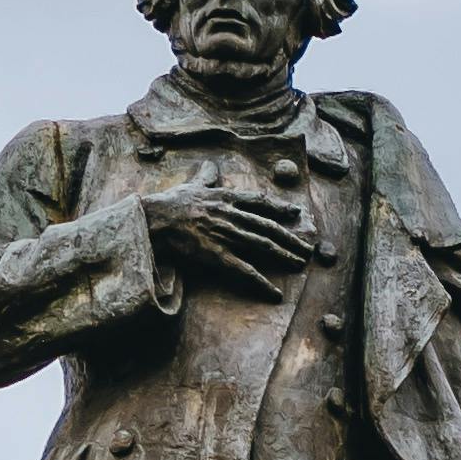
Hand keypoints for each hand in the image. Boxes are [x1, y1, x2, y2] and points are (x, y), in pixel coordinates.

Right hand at [146, 163, 307, 298]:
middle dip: (290, 238)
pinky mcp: (217, 256)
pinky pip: (244, 271)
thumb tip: (210, 166)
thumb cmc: (169, 204)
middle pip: (268, 227)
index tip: (295, 212)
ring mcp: (226, 235)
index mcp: (226, 198)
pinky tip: (275, 292)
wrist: (153, 220)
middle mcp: (231, 215)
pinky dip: (262, 282)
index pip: (259, 202)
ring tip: (300, 264)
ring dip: (284, 255)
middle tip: (307, 247)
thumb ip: (205, 178)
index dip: (279, 208)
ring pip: (262, 246)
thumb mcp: (191, 186)